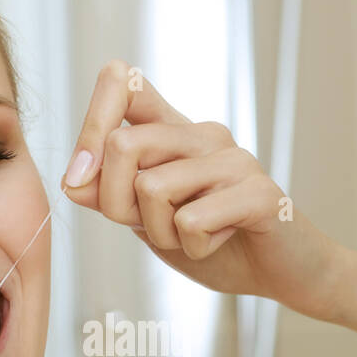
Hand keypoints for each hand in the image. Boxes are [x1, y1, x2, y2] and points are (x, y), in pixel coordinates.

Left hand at [62, 59, 344, 319]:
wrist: (282, 273)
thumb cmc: (215, 244)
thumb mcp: (149, 222)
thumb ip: (112, 196)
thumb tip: (74, 179)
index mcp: (174, 131)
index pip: (122, 82)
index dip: (91, 124)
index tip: (83, 176)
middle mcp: (203, 133)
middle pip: (122, 145)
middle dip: (117, 205)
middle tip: (151, 228)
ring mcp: (233, 159)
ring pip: (152, 189)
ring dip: (160, 234)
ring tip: (193, 237)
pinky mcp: (258, 192)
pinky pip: (190, 221)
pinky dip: (194, 248)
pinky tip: (222, 242)